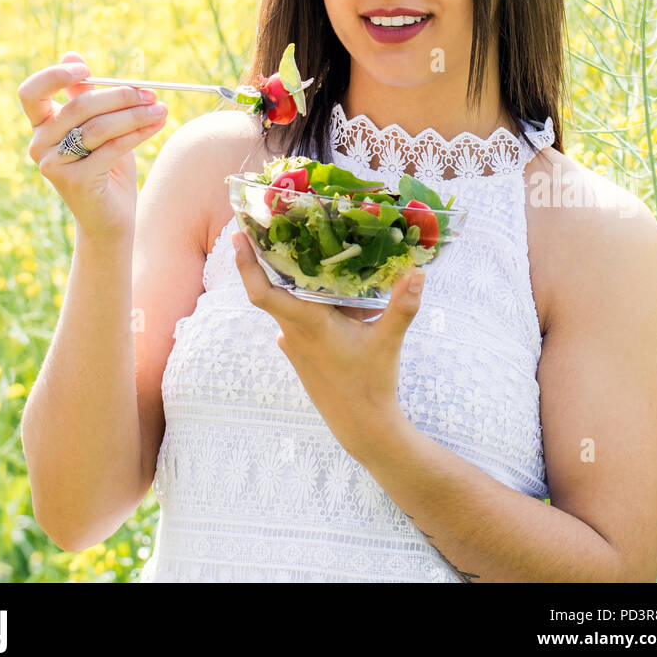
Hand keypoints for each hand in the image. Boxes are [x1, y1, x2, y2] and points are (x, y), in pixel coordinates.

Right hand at [17, 50, 167, 240]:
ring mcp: (53, 165)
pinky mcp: (75, 181)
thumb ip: (84, 95)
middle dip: (119, 95)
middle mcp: (39, 145)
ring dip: (135, 114)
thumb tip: (71, 54)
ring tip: (161, 109)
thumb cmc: (106, 167)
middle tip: (151, 93)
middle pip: (78, 106)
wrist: (111, 219)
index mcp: (41, 127)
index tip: (87, 69)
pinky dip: (138, 133)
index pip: (30, 92)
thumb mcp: (97, 126)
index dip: (54, 75)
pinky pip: (111, 148)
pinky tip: (157, 124)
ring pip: (98, 127)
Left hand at [231, 230, 423, 458]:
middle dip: (268, 259)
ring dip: (292, 282)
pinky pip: (296, 320)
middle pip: (271, 289)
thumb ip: (402, 306)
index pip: (262, 292)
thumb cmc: (371, 385)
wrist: (362, 428)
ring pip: (286, 304)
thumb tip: (419, 273)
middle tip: (271, 228)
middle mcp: (293, 332)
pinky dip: (306, 303)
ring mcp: (294, 346)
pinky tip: (330, 296)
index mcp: (307, 324)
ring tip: (307, 253)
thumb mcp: (388, 341)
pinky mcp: (301, 355)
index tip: (237, 237)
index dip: (245, 264)